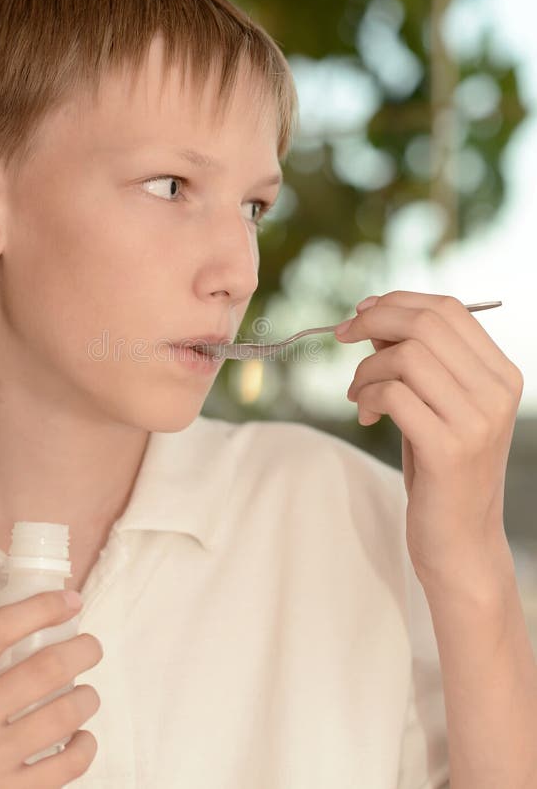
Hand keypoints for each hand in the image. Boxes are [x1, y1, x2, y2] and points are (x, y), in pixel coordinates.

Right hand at [0, 591, 102, 787]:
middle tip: (90, 647)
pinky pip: (66, 766)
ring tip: (85, 693)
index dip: (43, 607)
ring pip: (64, 715)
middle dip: (83, 649)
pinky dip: (84, 746)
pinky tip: (79, 736)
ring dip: (87, 697)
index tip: (70, 600)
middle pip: (46, 668)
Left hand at [335, 291, 523, 580]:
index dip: (397, 301)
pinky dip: (367, 395)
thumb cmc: (441, 468)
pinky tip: (365, 414)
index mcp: (501, 374)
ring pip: (406, 357)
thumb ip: (415, 358)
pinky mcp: (448, 450)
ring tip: (358, 393)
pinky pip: (393, 395)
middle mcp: (497, 393)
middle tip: (341, 336)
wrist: (461, 542)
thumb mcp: (436, 404)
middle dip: (372, 322)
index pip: (450, 309)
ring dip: (366, 369)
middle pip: (426, 324)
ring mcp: (477, 422)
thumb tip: (372, 314)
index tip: (361, 312)